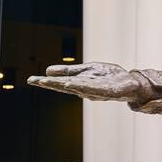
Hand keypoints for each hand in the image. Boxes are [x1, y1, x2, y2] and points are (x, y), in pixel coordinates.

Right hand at [27, 62, 143, 102]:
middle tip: (34, 81)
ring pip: (75, 88)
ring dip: (61, 85)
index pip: (60, 82)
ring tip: (48, 81)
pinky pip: (92, 88)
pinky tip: (70, 83)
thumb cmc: (108, 77)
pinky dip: (80, 86)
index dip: (46, 82)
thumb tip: (48, 71)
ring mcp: (95, 91)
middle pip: (64, 86)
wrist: (130, 83)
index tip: (31, 79)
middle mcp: (84, 89)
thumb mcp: (86, 70)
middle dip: (49, 84)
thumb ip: (69, 71)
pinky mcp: (106, 91)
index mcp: (79, 84)